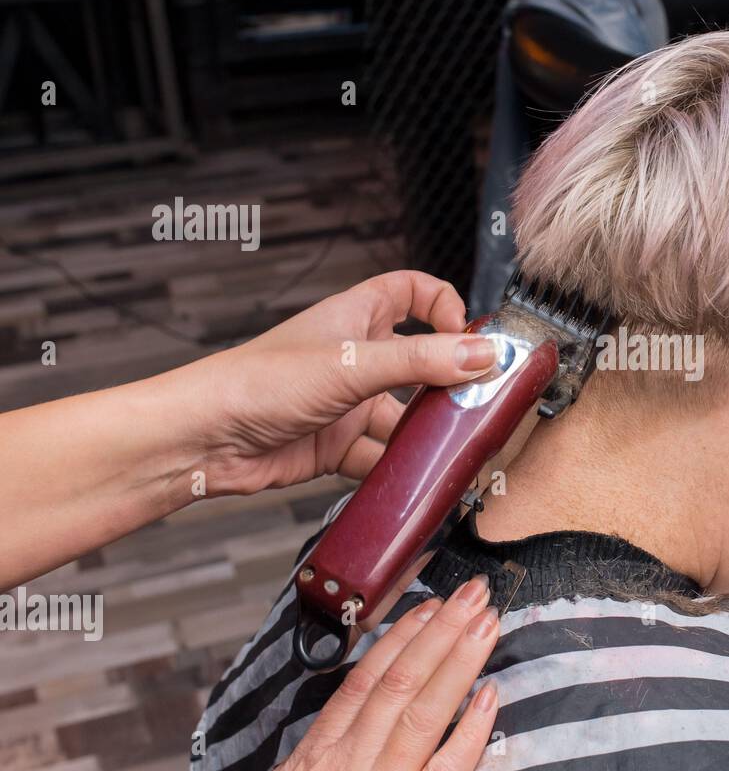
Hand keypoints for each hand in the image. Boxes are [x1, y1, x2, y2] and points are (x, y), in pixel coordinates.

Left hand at [183, 271, 500, 495]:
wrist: (204, 440)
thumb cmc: (258, 382)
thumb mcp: (354, 365)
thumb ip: (422, 362)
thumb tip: (482, 355)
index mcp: (356, 317)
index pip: (412, 292)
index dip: (444, 306)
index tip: (467, 337)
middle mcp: (356, 357)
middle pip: (419, 361)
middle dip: (450, 381)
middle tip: (479, 401)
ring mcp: (347, 403)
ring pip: (405, 416)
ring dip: (428, 432)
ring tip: (455, 447)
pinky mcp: (337, 446)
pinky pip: (381, 457)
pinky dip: (400, 470)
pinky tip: (417, 478)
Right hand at [255, 575, 499, 770]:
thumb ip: (320, 750)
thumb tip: (347, 717)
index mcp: (322, 752)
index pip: (366, 681)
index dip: (400, 639)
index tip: (429, 606)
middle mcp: (353, 762)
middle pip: (400, 684)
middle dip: (440, 634)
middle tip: (473, 594)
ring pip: (423, 714)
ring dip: (459, 662)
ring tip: (486, 622)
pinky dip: (470, 733)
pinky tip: (490, 697)